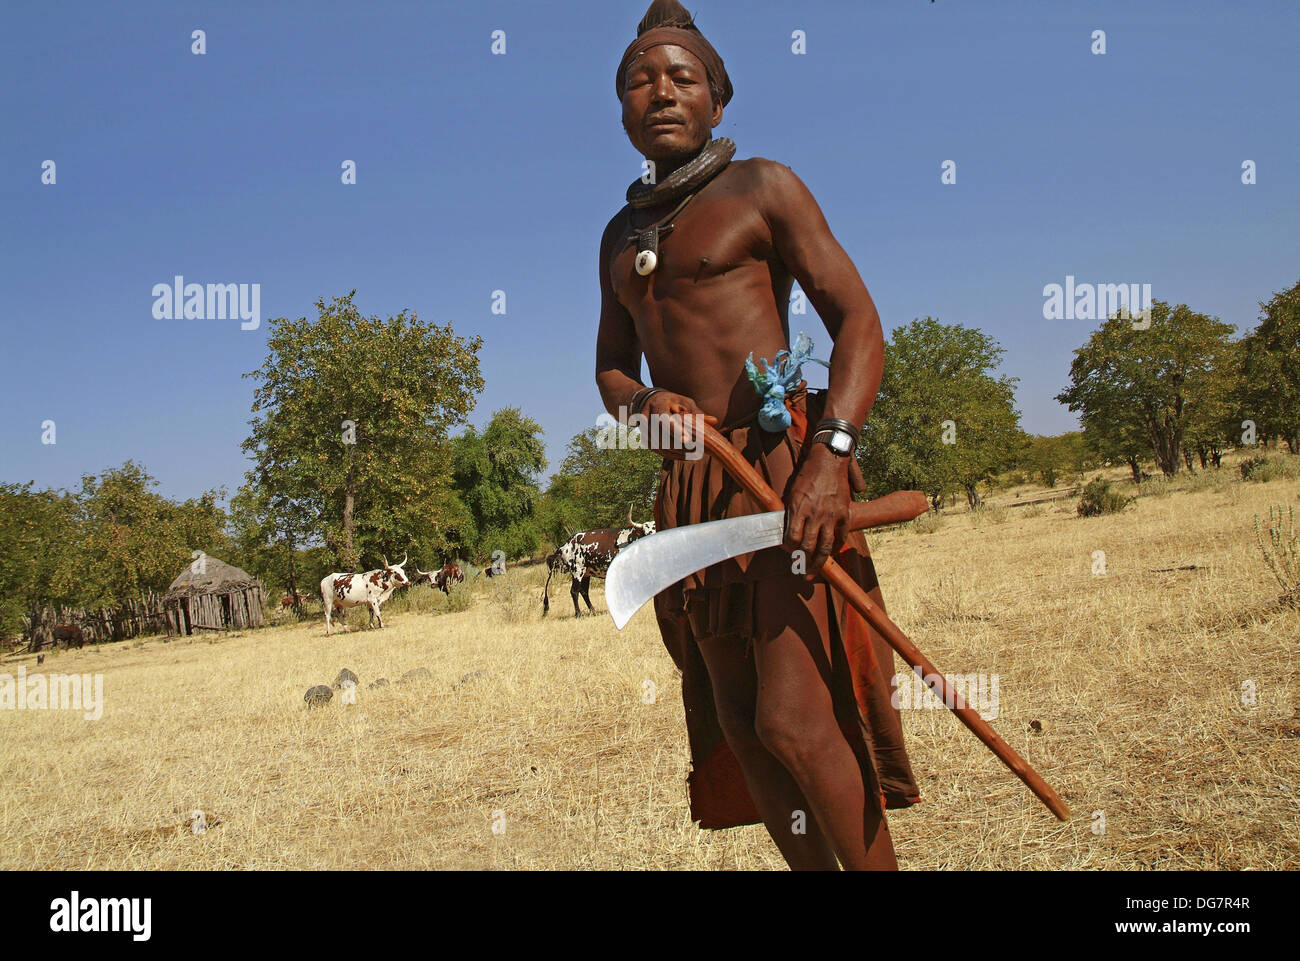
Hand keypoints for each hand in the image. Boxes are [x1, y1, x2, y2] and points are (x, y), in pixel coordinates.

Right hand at [639, 391, 718, 459]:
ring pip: (660, 447)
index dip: (675, 430)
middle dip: (680, 445)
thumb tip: (715, 421)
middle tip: (698, 450)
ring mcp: (644, 430)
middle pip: (662, 436)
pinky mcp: (646, 440)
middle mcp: (647, 417)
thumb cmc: (671, 402)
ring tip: (695, 454)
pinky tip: (687, 456)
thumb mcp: (684, 402)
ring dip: (678, 452)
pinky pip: (659, 451)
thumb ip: (698, 413)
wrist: (646, 402)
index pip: (664, 420)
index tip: (688, 439)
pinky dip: (673, 455)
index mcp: (657, 404)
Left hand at [782, 442, 850, 577]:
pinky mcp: (844, 513)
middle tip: (801, 573)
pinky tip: (831, 553)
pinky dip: (836, 547)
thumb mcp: (793, 491)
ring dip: (819, 563)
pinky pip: (841, 536)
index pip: (792, 537)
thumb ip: (792, 512)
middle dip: (803, 562)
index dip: (788, 548)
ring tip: (814, 572)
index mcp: (799, 508)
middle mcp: (815, 514)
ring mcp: (831, 515)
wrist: (829, 460)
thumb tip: (788, 531)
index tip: (788, 551)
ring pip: (825, 546)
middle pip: (808, 546)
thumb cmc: (807, 474)